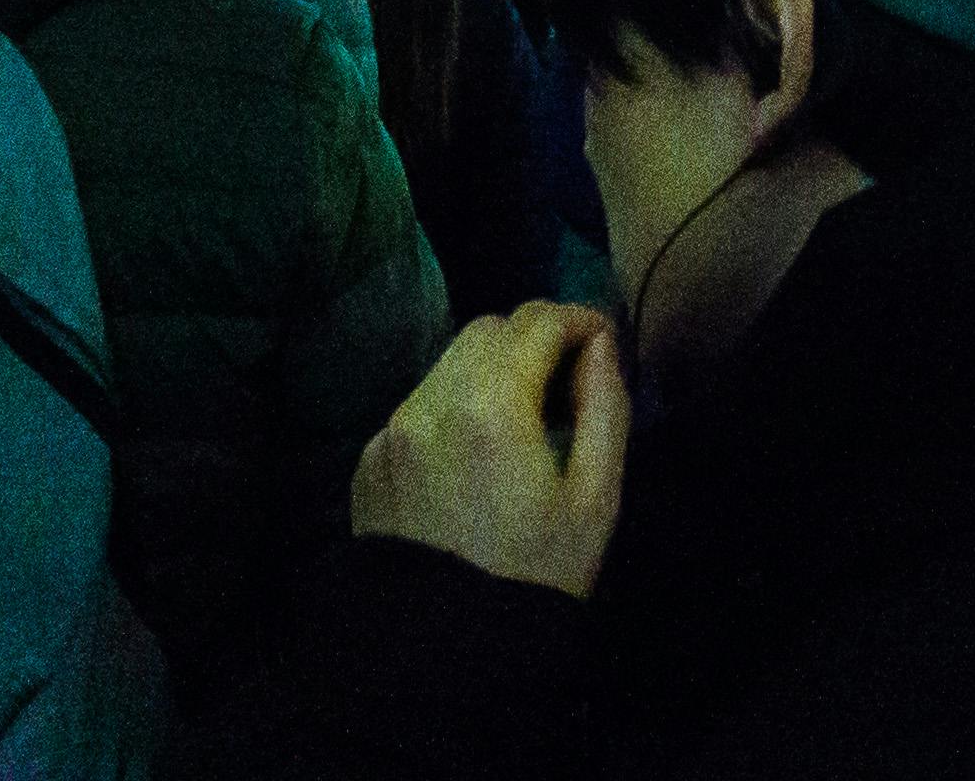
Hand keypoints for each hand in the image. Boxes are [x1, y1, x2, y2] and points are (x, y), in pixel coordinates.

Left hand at [351, 302, 629, 596]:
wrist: (441, 654)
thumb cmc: (534, 576)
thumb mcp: (596, 499)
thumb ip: (604, 407)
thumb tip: (600, 347)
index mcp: (492, 406)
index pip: (537, 320)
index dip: (578, 320)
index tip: (601, 345)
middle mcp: (431, 403)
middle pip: (487, 329)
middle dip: (532, 339)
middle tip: (564, 382)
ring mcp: (391, 431)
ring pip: (447, 363)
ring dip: (490, 370)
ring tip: (519, 420)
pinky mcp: (369, 460)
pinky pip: (418, 406)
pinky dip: (452, 409)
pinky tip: (472, 458)